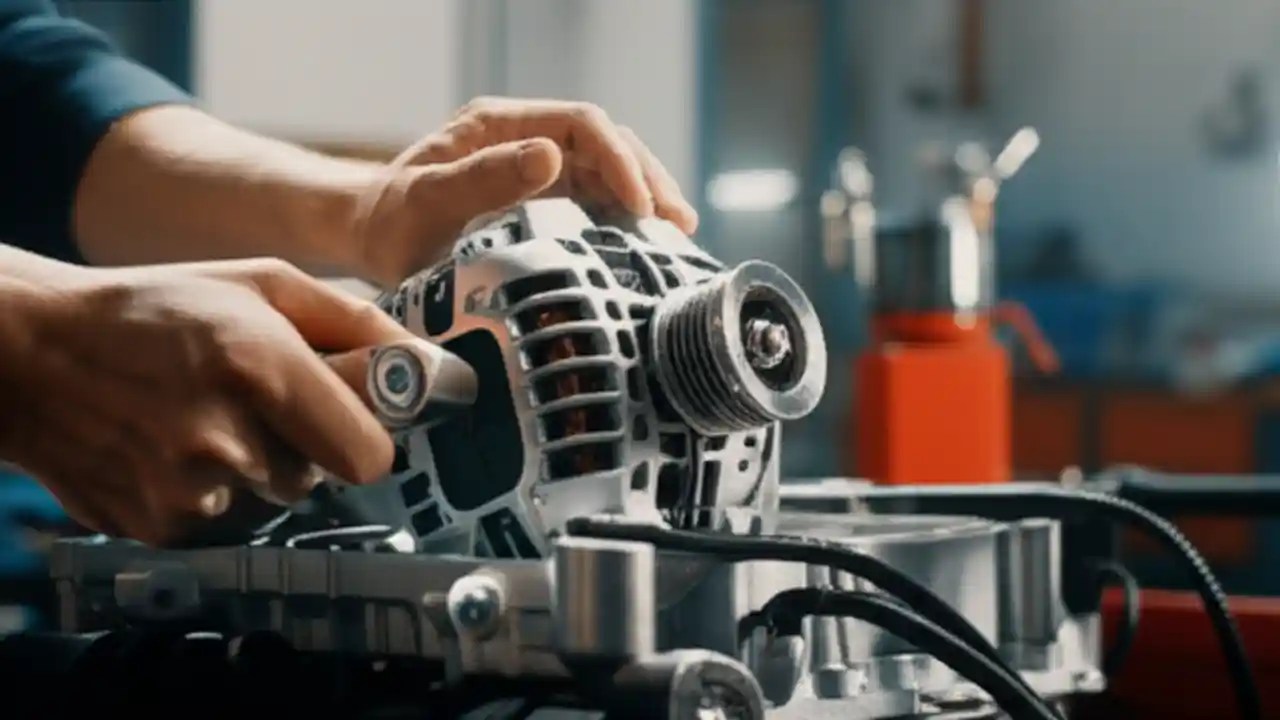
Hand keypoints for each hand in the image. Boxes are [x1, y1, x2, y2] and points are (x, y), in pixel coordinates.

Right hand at [0, 258, 418, 545]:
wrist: (34, 354)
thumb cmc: (158, 309)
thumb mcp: (266, 285)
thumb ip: (357, 325)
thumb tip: (427, 362)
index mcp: (263, 369)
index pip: (370, 456)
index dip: (364, 436)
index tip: (349, 417)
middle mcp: (229, 440)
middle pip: (320, 477)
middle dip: (302, 442)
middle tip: (250, 400)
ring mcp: (190, 494)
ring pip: (273, 502)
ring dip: (255, 469)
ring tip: (203, 418)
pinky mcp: (160, 530)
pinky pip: (226, 523)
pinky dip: (213, 493)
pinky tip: (173, 447)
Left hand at [351, 97, 698, 286]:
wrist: (366, 242)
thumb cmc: (388, 222)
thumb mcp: (427, 201)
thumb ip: (483, 178)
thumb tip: (551, 155)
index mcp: (500, 124)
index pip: (580, 123)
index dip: (619, 158)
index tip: (638, 204)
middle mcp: (524, 141)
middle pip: (607, 144)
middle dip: (646, 179)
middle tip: (675, 222)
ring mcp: (535, 173)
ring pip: (608, 173)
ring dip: (644, 200)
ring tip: (675, 236)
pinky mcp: (540, 205)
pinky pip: (594, 204)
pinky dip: (624, 223)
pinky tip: (646, 249)